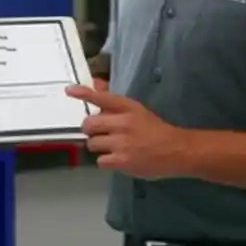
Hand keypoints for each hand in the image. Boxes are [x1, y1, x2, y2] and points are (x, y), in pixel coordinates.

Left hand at [67, 84, 188, 178]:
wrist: (176, 150)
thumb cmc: (154, 130)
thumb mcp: (136, 111)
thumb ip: (113, 101)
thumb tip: (96, 83)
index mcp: (128, 107)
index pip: (102, 97)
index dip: (84, 93)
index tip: (69, 90)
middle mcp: (123, 122)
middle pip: (89, 124)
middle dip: (91, 130)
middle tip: (102, 134)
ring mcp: (122, 142)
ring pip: (92, 144)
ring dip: (99, 147)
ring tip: (114, 148)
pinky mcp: (122, 160)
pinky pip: (100, 161)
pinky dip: (107, 161)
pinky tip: (119, 159)